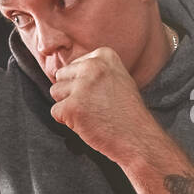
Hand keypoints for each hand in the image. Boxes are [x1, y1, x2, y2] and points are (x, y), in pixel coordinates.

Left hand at [48, 47, 151, 161]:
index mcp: (104, 55)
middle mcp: (93, 66)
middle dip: (72, 93)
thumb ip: (94, 71)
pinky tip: (87, 124)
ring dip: (68, 106)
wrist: (138, 138)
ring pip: (55, 92)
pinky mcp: (72, 107)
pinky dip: (67, 121)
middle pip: (61, 76)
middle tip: (95, 106)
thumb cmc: (127, 113)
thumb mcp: (117, 78)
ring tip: (91, 114)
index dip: (83, 84)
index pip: (74, 65)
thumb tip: (60, 72)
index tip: (103, 95)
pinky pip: (55, 112)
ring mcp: (82, 86)